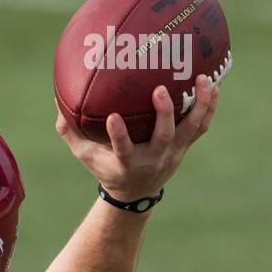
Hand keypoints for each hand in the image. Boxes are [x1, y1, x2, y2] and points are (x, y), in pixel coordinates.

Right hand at [55, 73, 219, 203]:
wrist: (136, 193)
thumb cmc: (108, 168)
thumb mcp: (87, 157)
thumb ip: (71, 134)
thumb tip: (57, 107)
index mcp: (127, 162)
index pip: (122, 149)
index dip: (118, 135)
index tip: (112, 118)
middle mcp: (153, 158)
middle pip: (163, 137)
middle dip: (163, 114)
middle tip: (160, 89)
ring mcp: (173, 152)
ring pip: (190, 129)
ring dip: (198, 104)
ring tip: (203, 79)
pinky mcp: (185, 146)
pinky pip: (201, 126)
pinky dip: (209, 107)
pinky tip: (214, 84)